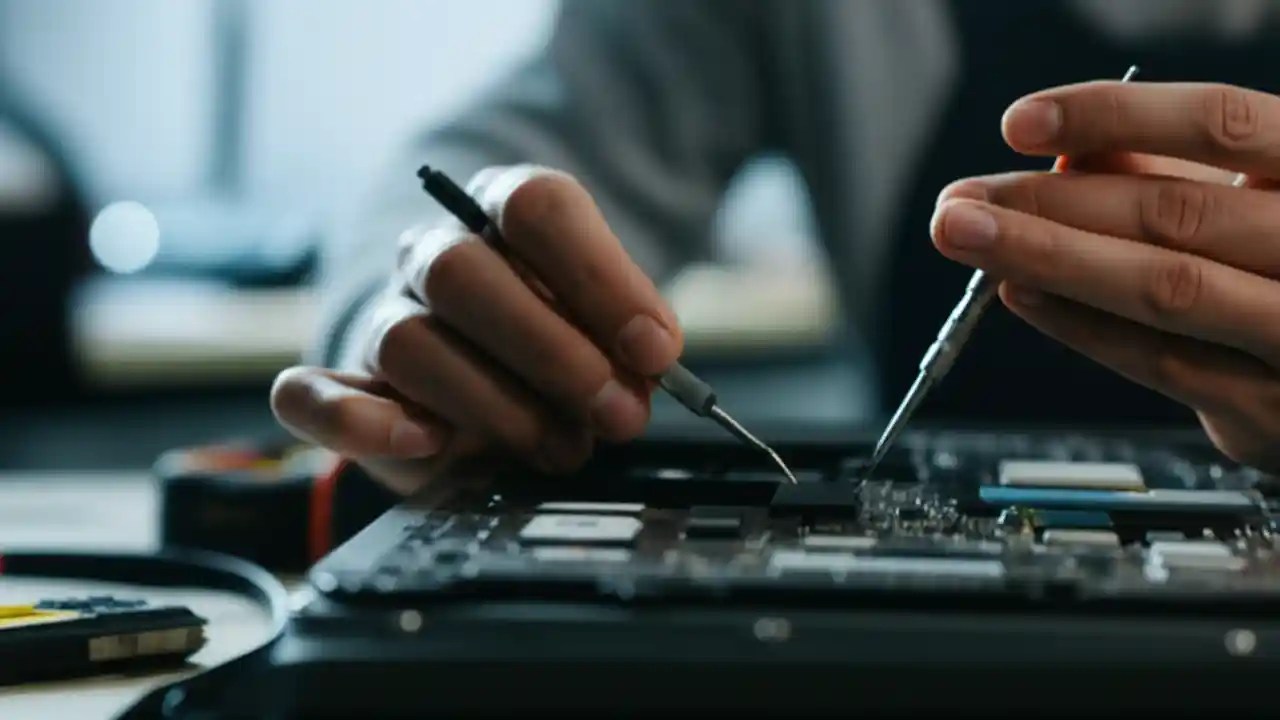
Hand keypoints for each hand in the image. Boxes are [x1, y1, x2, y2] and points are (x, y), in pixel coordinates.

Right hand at [271, 165, 682, 492]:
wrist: (492, 393)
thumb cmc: (564, 352)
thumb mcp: (611, 334)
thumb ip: (629, 342)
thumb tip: (649, 363)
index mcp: (504, 215)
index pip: (536, 206)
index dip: (602, 279)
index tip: (654, 350)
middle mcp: (437, 257)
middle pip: (465, 272)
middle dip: (554, 353)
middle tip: (617, 413)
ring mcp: (384, 320)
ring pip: (410, 340)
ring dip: (497, 406)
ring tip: (562, 447)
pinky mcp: (344, 391)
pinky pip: (307, 396)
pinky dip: (361, 422)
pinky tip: (427, 442)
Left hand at [932, 80, 1279, 471]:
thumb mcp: (1258, 200)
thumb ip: (1173, 173)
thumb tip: (1067, 152)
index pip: (1217, 124)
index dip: (1112, 116)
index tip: (1021, 123)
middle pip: (1174, 212)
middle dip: (1049, 204)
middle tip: (961, 203)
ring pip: (1164, 288)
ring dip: (1048, 260)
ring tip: (970, 241)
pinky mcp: (1268, 408)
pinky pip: (1159, 361)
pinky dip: (1079, 325)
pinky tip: (1022, 295)